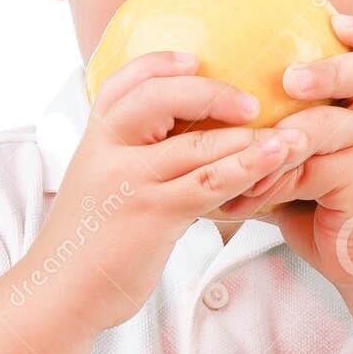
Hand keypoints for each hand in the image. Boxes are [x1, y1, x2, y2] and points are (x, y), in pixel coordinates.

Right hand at [40, 50, 311, 331]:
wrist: (60, 294)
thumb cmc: (91, 241)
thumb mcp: (102, 185)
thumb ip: (136, 157)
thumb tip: (188, 139)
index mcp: (96, 139)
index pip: (123, 83)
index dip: (160, 64)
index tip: (195, 59)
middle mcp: (108, 152)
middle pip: (158, 98)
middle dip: (212, 93)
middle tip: (253, 103)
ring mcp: (130, 183)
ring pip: (196, 145)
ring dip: (250, 138)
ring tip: (293, 134)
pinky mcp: (153, 215)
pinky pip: (209, 184)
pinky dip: (248, 169)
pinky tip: (276, 162)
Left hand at [215, 14, 352, 293]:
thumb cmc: (324, 210)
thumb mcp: (295, 165)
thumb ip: (269, 137)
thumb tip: (203, 114)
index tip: (335, 19)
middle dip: (331, 68)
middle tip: (291, 78)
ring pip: (327, 124)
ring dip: (280, 135)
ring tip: (247, 146)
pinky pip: (308, 171)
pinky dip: (268, 183)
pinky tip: (237, 203)